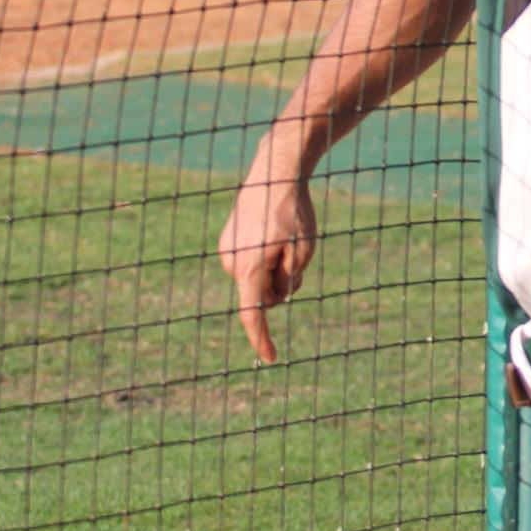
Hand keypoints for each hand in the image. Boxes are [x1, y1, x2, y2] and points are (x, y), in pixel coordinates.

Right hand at [219, 164, 317, 363]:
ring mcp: (226, 252)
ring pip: (257, 279)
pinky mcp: (228, 242)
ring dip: (274, 268)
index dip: (262, 339)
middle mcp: (231, 263)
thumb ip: (290, 281)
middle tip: (295, 253)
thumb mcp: (304, 250)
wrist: (274, 172)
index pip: (253, 314)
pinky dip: (265, 258)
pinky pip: (251, 264)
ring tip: (283, 236)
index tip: (271, 358)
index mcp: (249, 268)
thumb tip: (274, 298)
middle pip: (262, 294)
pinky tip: (272, 233)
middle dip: (281, 285)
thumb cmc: (293, 211)